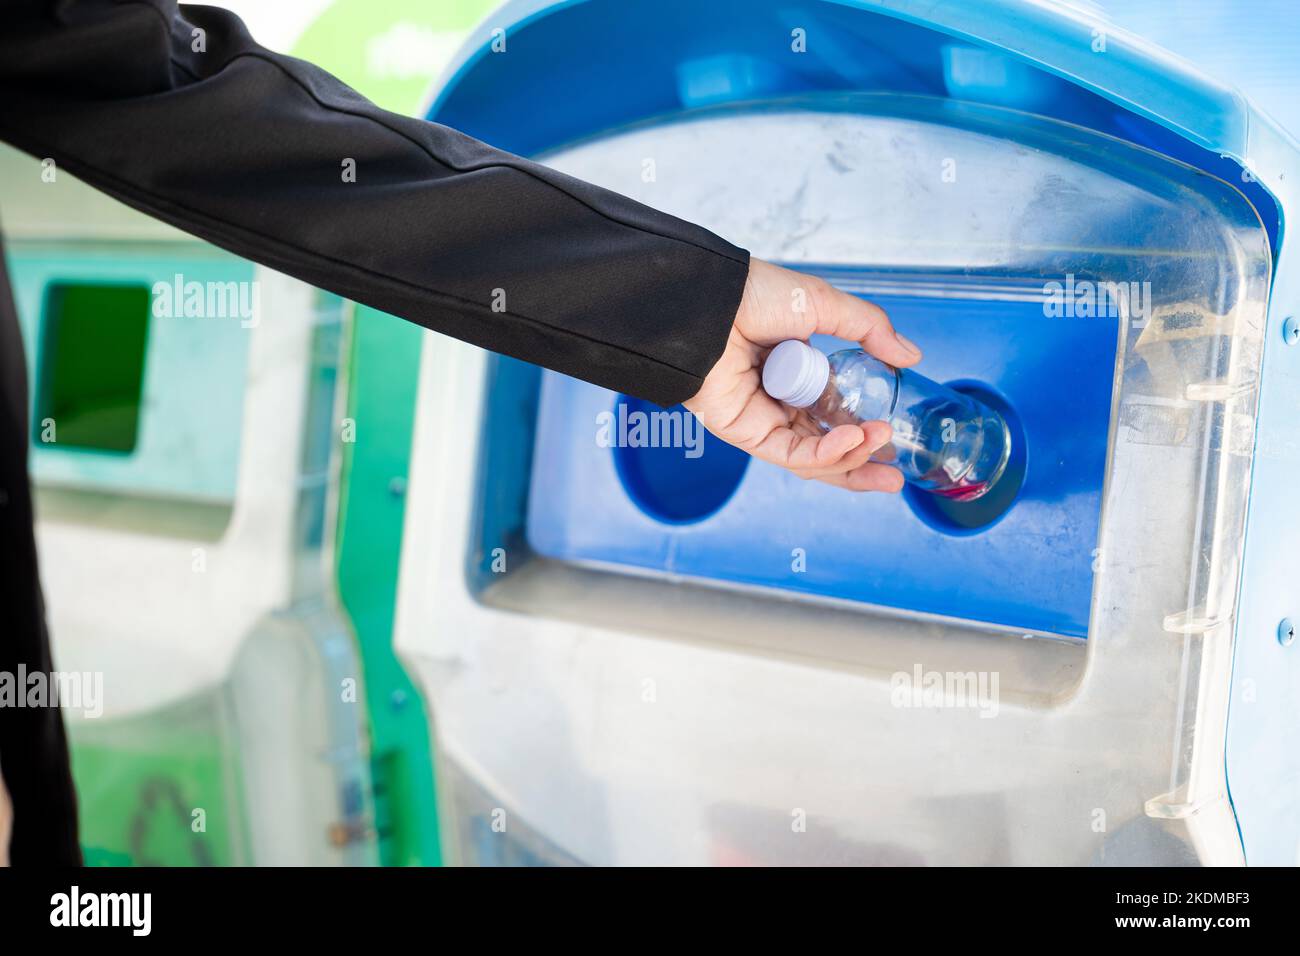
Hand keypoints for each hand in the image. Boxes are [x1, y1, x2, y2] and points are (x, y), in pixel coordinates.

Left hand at [684, 259, 921, 491]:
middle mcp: (782, 401)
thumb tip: (911, 356)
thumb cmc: (756, 296)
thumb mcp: (825, 305)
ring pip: (813, 457)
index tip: (894, 435)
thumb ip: (870, 330)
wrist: (713, 301)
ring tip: (881, 445)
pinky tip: (852, 440)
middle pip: (826, 446)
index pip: (836, 414)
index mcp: (799, 374)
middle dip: (863, 461)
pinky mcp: (746, 434)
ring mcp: (764, 420)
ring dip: (851, 457)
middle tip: (895, 472)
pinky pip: (791, 455)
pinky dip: (824, 454)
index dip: (865, 430)